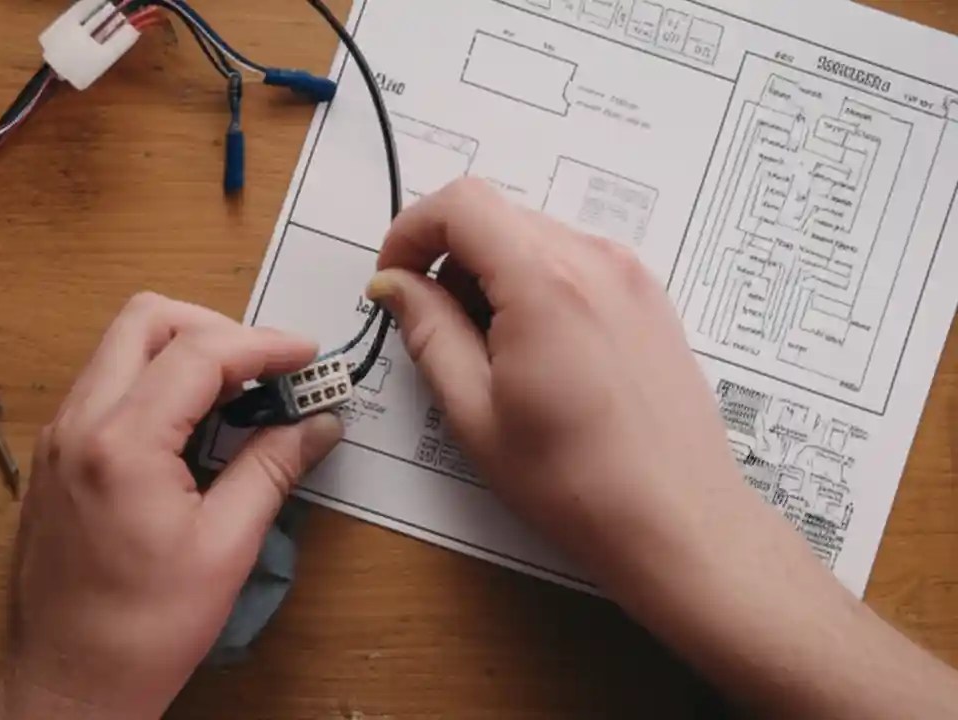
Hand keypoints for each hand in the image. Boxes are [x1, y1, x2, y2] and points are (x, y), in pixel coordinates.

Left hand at [0, 294, 342, 719]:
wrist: (70, 682)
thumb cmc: (144, 630)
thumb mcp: (226, 548)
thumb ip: (271, 469)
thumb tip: (317, 424)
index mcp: (120, 444)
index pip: (198, 353)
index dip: (263, 344)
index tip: (306, 355)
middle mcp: (77, 425)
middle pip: (145, 319)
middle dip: (214, 328)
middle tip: (265, 367)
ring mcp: (58, 437)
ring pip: (120, 347)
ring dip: (182, 352)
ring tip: (238, 394)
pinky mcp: (54, 456)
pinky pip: (105, 384)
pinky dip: (154, 381)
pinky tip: (194, 424)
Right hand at [366, 178, 746, 586]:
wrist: (679, 522)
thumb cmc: (572, 482)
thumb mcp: (475, 412)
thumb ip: (428, 332)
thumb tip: (393, 284)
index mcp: (545, 281)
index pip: (460, 203)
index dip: (410, 232)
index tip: (392, 284)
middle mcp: (595, 259)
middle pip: (497, 216)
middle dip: (449, 260)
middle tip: (435, 332)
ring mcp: (631, 275)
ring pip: (534, 239)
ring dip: (492, 276)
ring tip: (489, 355)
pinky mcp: (650, 298)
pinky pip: (574, 264)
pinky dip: (535, 287)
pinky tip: (537, 356)